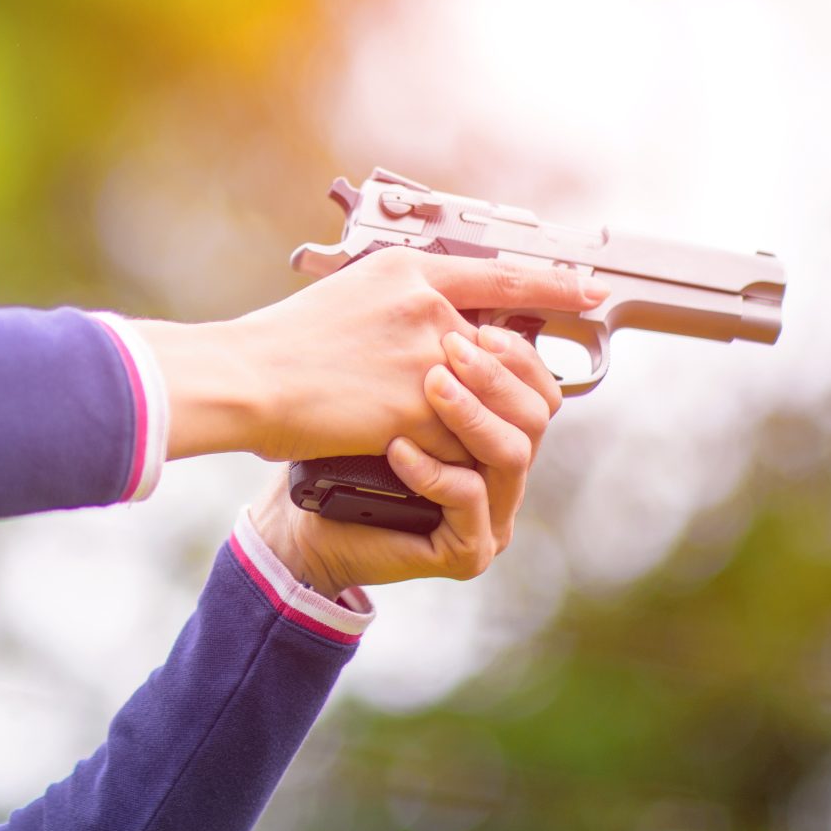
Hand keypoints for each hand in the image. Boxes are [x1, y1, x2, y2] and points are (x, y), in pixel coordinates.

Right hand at [134, 248, 605, 464]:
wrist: (246, 378)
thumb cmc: (276, 346)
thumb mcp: (345, 299)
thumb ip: (398, 309)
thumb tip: (434, 331)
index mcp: (407, 271)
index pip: (501, 274)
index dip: (552, 282)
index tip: (587, 287)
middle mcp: (427, 305)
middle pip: (506, 347)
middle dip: (515, 380)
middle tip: (521, 394)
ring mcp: (429, 354)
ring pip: (490, 398)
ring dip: (483, 424)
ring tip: (472, 440)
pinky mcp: (420, 405)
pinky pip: (461, 439)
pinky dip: (449, 456)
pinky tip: (432, 463)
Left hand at [240, 321, 563, 593]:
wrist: (292, 505)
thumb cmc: (333, 436)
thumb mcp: (388, 374)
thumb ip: (431, 343)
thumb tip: (465, 281)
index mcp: (493, 427)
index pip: (535, 382)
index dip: (520, 351)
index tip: (486, 323)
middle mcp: (500, 471)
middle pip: (538, 412)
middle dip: (496, 376)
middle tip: (451, 348)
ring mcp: (491, 513)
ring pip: (514, 453)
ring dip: (472, 415)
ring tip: (429, 388)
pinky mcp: (467, 549)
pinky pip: (469, 499)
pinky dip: (433, 469)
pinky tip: (397, 448)